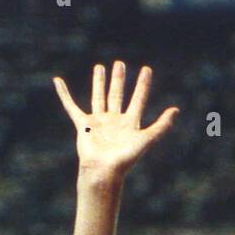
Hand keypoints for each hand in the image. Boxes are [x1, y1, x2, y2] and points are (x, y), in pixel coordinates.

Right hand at [53, 62, 178, 180]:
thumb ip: (161, 126)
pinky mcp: (83, 124)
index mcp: (129, 123)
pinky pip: (71, 106)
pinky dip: (64, 94)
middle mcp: (114, 121)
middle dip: (119, 79)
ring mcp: (98, 122)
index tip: (147, 69)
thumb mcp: (146, 139)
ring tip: (100, 67)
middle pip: (117, 95)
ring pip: (99, 97)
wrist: (103, 171)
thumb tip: (176, 110)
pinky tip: (58, 82)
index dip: (143, 85)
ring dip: (99, 82)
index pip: (138, 99)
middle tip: (119, 63)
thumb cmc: (125, 159)